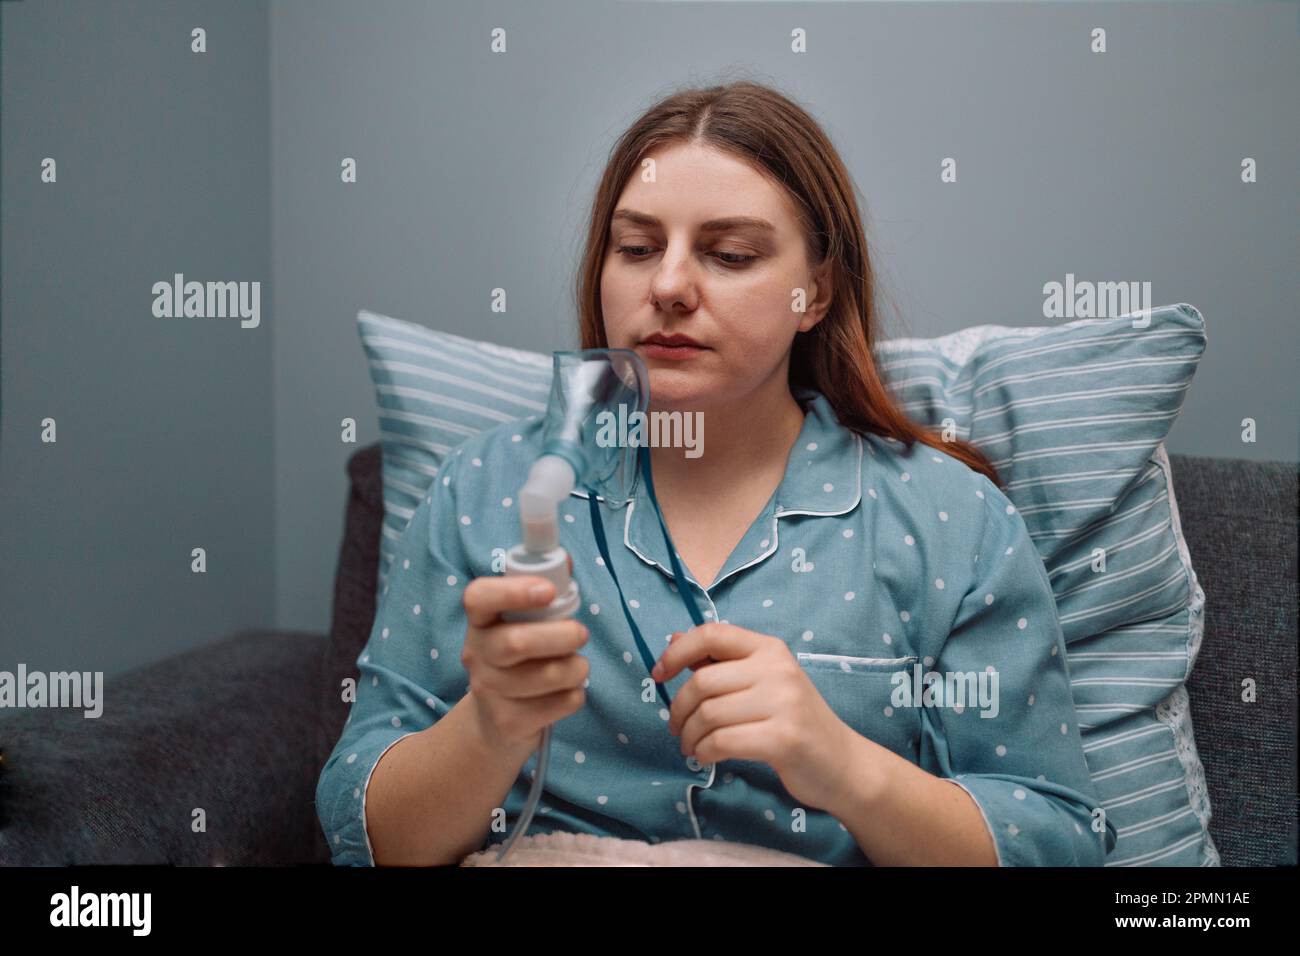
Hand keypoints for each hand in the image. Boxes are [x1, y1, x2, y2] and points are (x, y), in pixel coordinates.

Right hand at [460, 556, 587, 754]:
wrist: (493, 723)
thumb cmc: (518, 659)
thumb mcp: (522, 623)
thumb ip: (544, 592)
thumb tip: (564, 560)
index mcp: (480, 622)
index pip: (479, 598)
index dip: (513, 592)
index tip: (548, 591)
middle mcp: (477, 655)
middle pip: (516, 642)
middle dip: (561, 635)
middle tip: (580, 633)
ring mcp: (489, 692)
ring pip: (547, 675)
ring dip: (576, 667)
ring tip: (576, 666)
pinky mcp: (509, 723)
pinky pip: (561, 703)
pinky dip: (575, 695)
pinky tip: (566, 692)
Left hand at [652, 622, 860, 811]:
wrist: (843, 763)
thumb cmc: (794, 721)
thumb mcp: (762, 683)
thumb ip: (720, 663)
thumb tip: (673, 640)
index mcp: (769, 649)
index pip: (712, 634)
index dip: (677, 652)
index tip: (659, 674)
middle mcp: (777, 669)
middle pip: (702, 681)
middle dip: (679, 709)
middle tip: (676, 728)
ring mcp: (783, 703)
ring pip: (708, 714)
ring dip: (689, 736)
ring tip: (691, 746)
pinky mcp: (783, 738)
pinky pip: (722, 741)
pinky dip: (704, 752)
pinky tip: (706, 756)